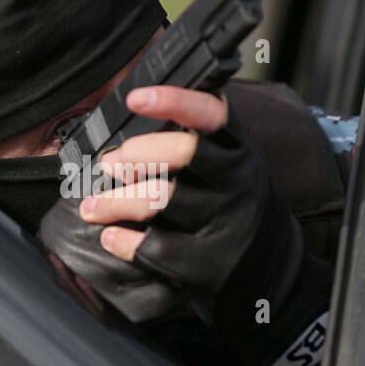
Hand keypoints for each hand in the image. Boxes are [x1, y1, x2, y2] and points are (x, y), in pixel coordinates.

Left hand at [78, 85, 226, 260]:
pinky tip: (111, 236)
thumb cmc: (236, 204)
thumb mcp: (231, 165)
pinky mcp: (208, 262)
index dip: (175, 101)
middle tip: (108, 163)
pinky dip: (123, 242)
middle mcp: (236, 182)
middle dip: (135, 154)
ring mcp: (223, 222)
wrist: (272, 267)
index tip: (136, 98)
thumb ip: (196, 142)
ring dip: (114, 202)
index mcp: (237, 151)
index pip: (211, 115)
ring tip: (92, 206)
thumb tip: (134, 125)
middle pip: (182, 153)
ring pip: (159, 200)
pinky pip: (153, 247)